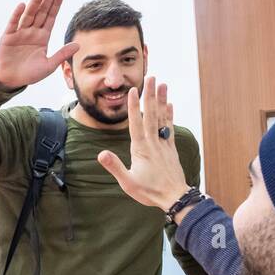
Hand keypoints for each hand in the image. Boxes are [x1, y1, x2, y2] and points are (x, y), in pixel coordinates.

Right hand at [0, 0, 80, 89]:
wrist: (11, 80)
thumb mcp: (49, 66)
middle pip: (41, 11)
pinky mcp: (8, 37)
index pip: (51, 17)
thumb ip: (62, 54)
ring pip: (29, 14)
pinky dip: (17, 15)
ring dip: (35, 2)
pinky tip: (22, 5)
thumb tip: (78, 45)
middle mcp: (32, 31)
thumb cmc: (30, 74)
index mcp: (42, 37)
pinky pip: (13, 24)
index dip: (56, 5)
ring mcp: (20, 33)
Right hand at [97, 76, 190, 210]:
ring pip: (162, 118)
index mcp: (141, 148)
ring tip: (162, 84)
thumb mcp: (127, 182)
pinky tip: (170, 104)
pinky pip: (170, 127)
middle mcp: (153, 142)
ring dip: (162, 100)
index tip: (133, 90)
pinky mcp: (170, 148)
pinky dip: (169, 115)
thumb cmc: (149, 192)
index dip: (133, 106)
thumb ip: (115, 166)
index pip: (136, 123)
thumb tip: (100, 154)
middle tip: (151, 77)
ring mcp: (163, 144)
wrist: (174, 197)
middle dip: (151, 95)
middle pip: (151, 114)